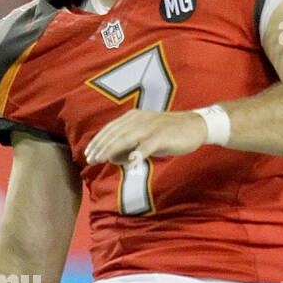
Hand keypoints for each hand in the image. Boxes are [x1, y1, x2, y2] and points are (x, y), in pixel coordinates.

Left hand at [84, 109, 208, 165]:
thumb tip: (112, 158)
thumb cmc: (167, 134)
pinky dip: (137, 155)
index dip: (97, 141)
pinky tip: (129, 165)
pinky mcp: (161, 136)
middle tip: (90, 160)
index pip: (110, 129)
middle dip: (101, 147)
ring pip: (126, 138)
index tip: (87, 154)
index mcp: (133, 117)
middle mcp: (139, 119)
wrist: (195, 126)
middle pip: (115, 134)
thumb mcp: (144, 138)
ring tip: (102, 160)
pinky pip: (146, 146)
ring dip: (112, 150)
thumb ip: (128, 146)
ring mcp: (150, 127)